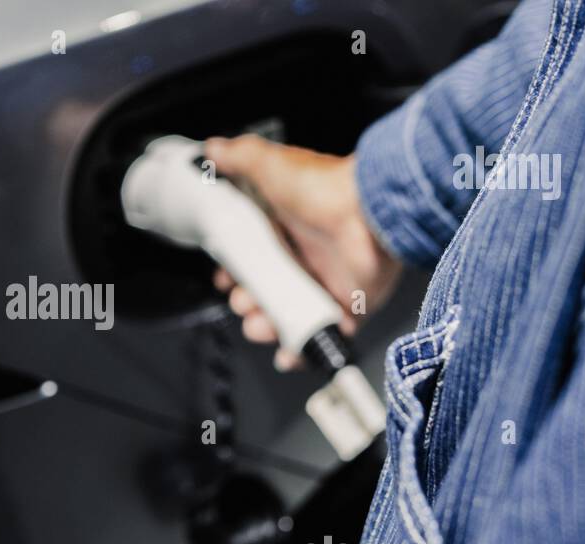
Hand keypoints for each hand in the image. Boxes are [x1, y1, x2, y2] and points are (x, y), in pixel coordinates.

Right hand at [204, 135, 401, 368]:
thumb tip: (213, 147)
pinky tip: (287, 354)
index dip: (235, 272)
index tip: (225, 279)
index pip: (253, 257)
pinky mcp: (349, 305)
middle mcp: (307, 256)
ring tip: (259, 325)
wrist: (370, 213)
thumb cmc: (325, 188)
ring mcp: (327, 282)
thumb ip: (240, 157)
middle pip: (267, 290)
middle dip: (247, 302)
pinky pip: (324, 333)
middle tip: (242, 301)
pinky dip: (303, 348)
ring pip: (288, 314)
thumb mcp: (271, 165)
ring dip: (267, 326)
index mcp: (287, 229)